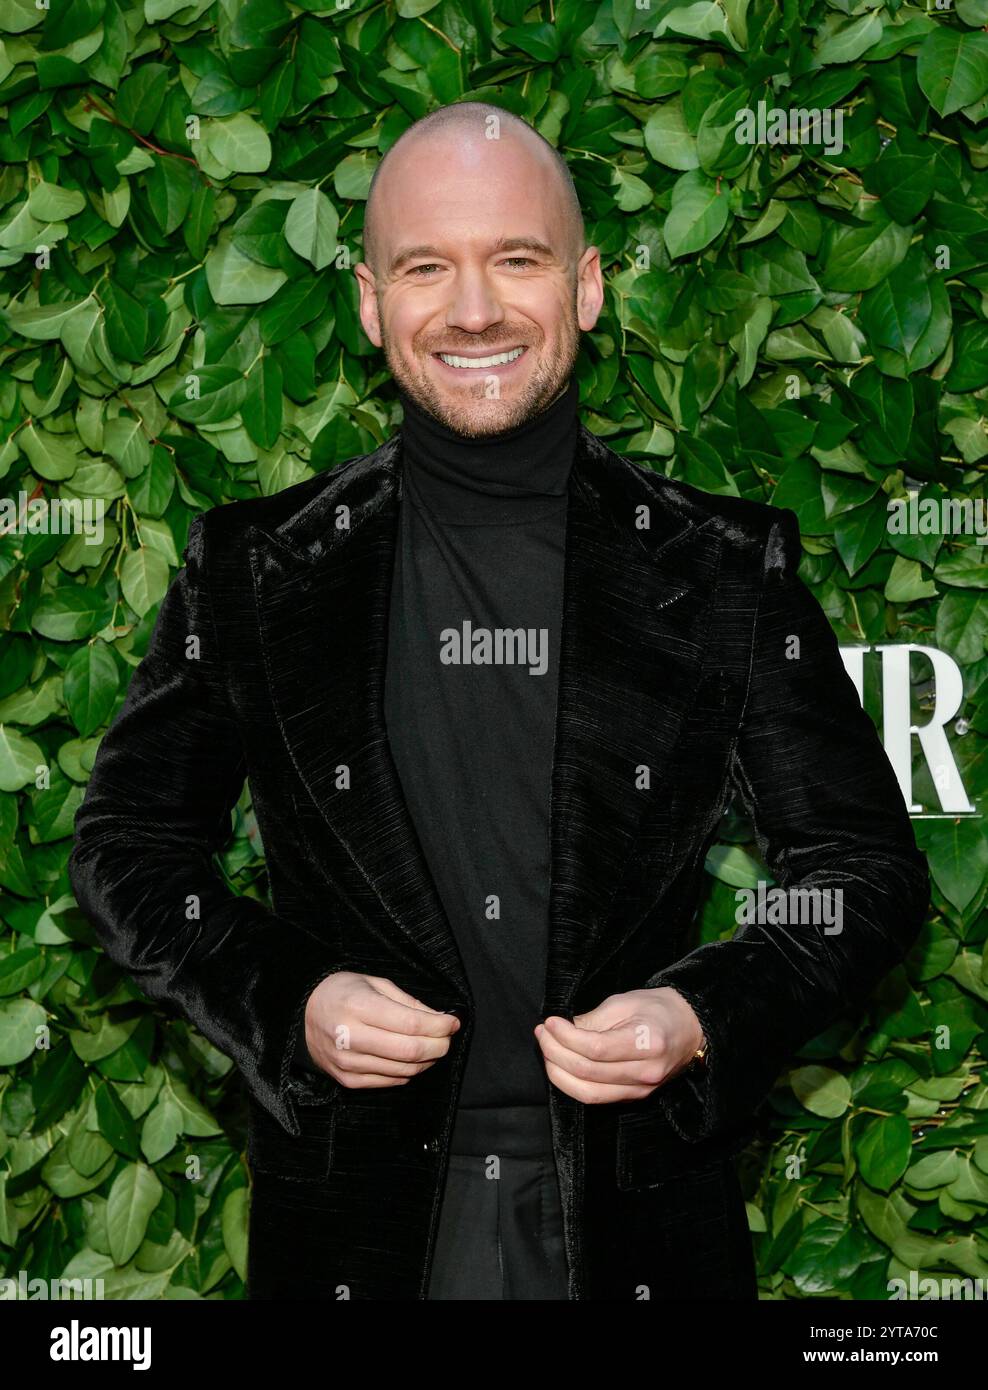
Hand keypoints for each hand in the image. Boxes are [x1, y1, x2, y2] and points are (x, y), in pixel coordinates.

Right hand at [304, 972, 459, 1088]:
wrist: (302, 1015)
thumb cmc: (341, 993)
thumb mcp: (374, 983)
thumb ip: (407, 1001)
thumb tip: (439, 1018)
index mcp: (358, 1006)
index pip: (412, 1024)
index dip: (439, 1026)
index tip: (453, 1022)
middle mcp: (351, 1037)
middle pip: (410, 1051)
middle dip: (439, 1046)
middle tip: (447, 1038)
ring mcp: (348, 1063)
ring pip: (403, 1071)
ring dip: (426, 1060)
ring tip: (432, 1047)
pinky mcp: (347, 1080)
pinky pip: (389, 1082)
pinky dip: (408, 1072)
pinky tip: (411, 1059)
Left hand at [533, 987, 704, 1103]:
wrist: (690, 1029)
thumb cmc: (658, 1009)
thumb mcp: (625, 1002)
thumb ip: (593, 1019)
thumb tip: (561, 1030)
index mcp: (647, 1043)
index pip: (595, 1049)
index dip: (565, 1037)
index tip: (549, 1023)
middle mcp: (645, 1072)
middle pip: (587, 1073)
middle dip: (555, 1053)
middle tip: (542, 1034)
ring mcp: (641, 1090)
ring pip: (588, 1093)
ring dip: (559, 1073)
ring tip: (547, 1050)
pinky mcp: (634, 1097)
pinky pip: (596, 1098)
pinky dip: (573, 1084)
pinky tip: (562, 1065)